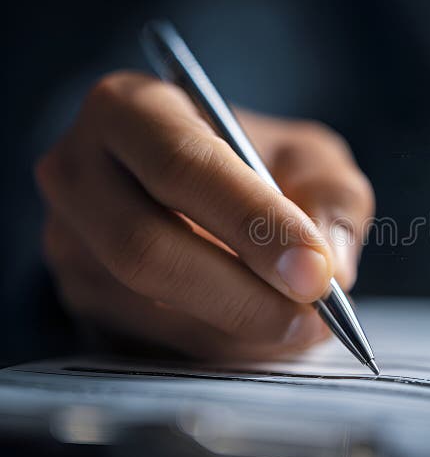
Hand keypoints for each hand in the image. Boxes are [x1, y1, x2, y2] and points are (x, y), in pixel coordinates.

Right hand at [35, 71, 373, 359]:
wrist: (205, 189)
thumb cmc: (260, 163)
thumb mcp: (310, 157)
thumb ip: (332, 198)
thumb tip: (329, 269)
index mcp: (131, 109)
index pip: (183, 167)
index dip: (252, 223)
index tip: (315, 273)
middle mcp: (79, 171)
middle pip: (146, 246)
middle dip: (242, 295)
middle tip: (314, 316)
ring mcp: (69, 240)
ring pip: (147, 306)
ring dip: (237, 329)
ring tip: (302, 325)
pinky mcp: (81, 295)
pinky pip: (148, 339)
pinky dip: (219, 347)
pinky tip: (263, 333)